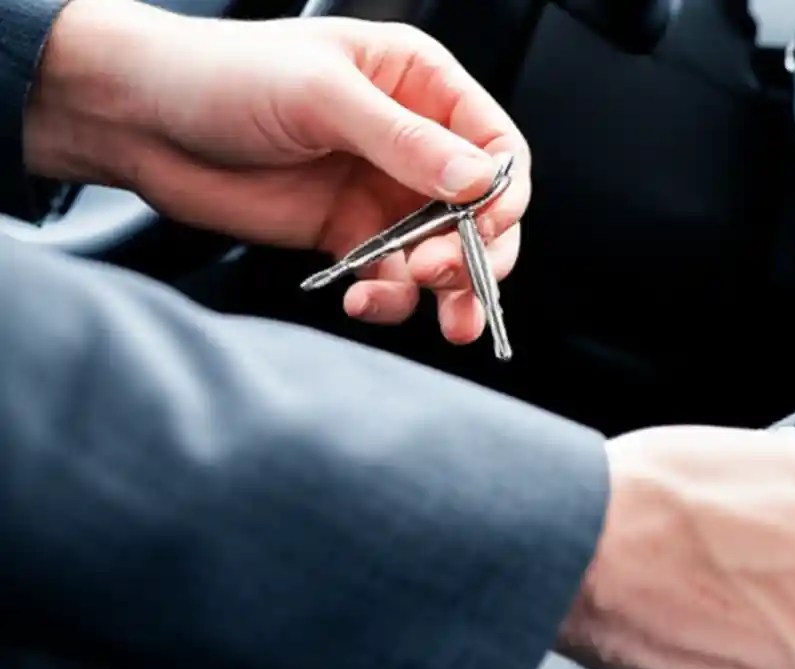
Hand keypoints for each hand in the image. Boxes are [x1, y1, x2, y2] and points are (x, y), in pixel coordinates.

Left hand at [27, 0, 529, 341]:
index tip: (486, 226)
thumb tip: (477, 181)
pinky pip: (392, 279)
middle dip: (479, 250)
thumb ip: (404, 140)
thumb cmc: (222, 74)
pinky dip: (390, 300)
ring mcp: (381, 191)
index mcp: (418, 82)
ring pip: (445, 251)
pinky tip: (365, 301)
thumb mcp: (321, 94)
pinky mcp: (348, 235)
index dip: (503, 190)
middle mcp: (410, 139)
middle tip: (448, 275)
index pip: (495, 143)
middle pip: (482, 208)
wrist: (138, 118)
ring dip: (449, 289)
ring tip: (440, 314)